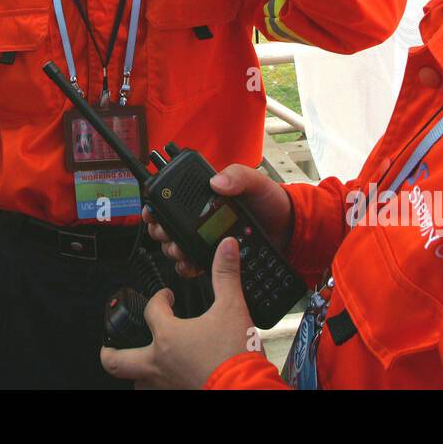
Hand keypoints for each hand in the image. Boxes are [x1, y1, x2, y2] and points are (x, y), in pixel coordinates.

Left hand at [101, 238, 257, 387]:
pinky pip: (157, 393)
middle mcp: (160, 363)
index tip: (166, 296)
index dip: (159, 298)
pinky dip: (156, 387)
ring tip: (139, 366)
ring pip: (136, 382)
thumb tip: (226, 247)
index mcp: (168, 336)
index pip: (151, 309)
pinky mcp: (178, 395)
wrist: (248, 389)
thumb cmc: (235, 356)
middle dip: (110, 352)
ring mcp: (167, 385)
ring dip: (135, 373)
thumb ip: (226, 276)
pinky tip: (168, 381)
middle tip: (109, 346)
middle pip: (118, 361)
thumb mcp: (232, 308)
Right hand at [144, 164, 292, 277]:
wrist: (289, 231)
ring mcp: (207, 239)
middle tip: (166, 234)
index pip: (173, 199)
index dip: (158, 206)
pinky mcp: (215, 259)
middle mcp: (202, 218)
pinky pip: (193, 264)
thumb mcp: (256, 182)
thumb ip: (237, 176)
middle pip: (169, 225)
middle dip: (161, 231)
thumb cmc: (272, 202)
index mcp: (207, 196)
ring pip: (177, 246)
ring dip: (172, 249)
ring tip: (179, 250)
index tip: (152, 212)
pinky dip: (187, 266)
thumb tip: (217, 182)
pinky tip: (191, 265)